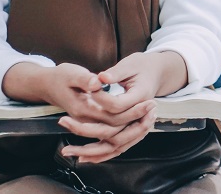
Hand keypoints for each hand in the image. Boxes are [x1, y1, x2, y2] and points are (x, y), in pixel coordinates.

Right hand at [2, 61, 157, 163]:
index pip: (112, 114)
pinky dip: (123, 132)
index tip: (148, 100)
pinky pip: (107, 135)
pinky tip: (136, 124)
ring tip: (150, 116)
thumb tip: (97, 81)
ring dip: (132, 128)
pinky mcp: (90, 121)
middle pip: (115, 128)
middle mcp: (85, 118)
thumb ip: (83, 78)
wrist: (45, 85)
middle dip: (137, 119)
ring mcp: (87, 122)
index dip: (132, 110)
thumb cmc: (59, 76)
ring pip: (112, 136)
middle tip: (154, 107)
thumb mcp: (70, 72)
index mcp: (82, 108)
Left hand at [59, 51, 186, 163]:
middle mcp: (141, 116)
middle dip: (85, 129)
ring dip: (90, 151)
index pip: (116, 105)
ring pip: (113, 145)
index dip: (99, 100)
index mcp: (141, 96)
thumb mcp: (131, 64)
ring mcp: (138, 126)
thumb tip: (100, 78)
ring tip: (68, 151)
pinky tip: (84, 158)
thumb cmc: (142, 66)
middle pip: (112, 131)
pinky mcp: (132, 131)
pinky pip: (116, 148)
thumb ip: (115, 73)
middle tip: (63, 121)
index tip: (84, 93)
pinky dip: (100, 155)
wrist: (156, 72)